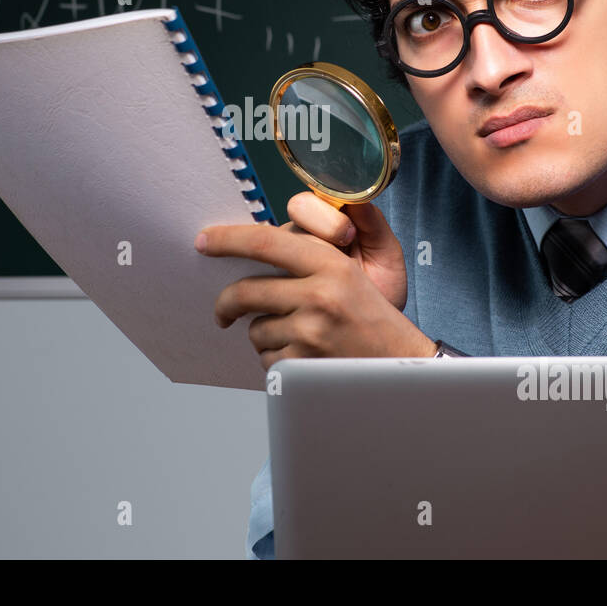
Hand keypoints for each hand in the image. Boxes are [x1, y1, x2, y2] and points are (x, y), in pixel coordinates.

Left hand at [194, 192, 435, 370]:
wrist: (402, 366)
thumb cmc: (370, 316)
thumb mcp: (349, 272)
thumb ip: (308, 256)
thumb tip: (254, 247)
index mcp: (330, 263)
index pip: (264, 242)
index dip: (227, 239)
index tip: (203, 241)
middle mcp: (319, 294)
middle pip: (245, 291)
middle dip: (225, 304)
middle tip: (223, 312)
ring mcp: (310, 332)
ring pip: (255, 329)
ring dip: (263, 335)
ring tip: (295, 336)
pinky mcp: (305, 365)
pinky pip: (266, 358)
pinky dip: (277, 359)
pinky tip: (303, 355)